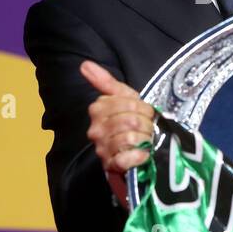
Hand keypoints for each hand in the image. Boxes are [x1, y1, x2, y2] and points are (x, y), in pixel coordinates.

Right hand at [81, 60, 154, 208]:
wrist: (133, 151)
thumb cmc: (129, 120)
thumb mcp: (122, 98)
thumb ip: (105, 81)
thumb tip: (84, 64)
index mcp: (97, 110)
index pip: (126, 103)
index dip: (142, 108)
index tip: (146, 112)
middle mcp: (96, 129)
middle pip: (130, 121)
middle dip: (146, 124)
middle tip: (148, 128)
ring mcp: (102, 149)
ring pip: (129, 138)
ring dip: (144, 140)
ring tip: (146, 140)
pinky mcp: (110, 167)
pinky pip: (125, 159)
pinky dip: (139, 157)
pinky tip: (143, 155)